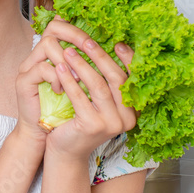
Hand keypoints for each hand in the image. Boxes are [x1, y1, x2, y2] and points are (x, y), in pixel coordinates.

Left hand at [37, 19, 136, 160]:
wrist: (66, 151)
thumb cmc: (81, 122)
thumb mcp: (99, 102)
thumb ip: (107, 82)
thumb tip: (107, 48)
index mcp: (133, 112)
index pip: (133, 80)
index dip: (127, 60)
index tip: (117, 43)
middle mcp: (127, 119)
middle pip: (116, 80)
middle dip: (101, 57)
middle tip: (86, 41)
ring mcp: (111, 124)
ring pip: (98, 86)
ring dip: (82, 65)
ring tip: (68, 51)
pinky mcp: (93, 126)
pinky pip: (80, 96)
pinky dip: (69, 79)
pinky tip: (59, 68)